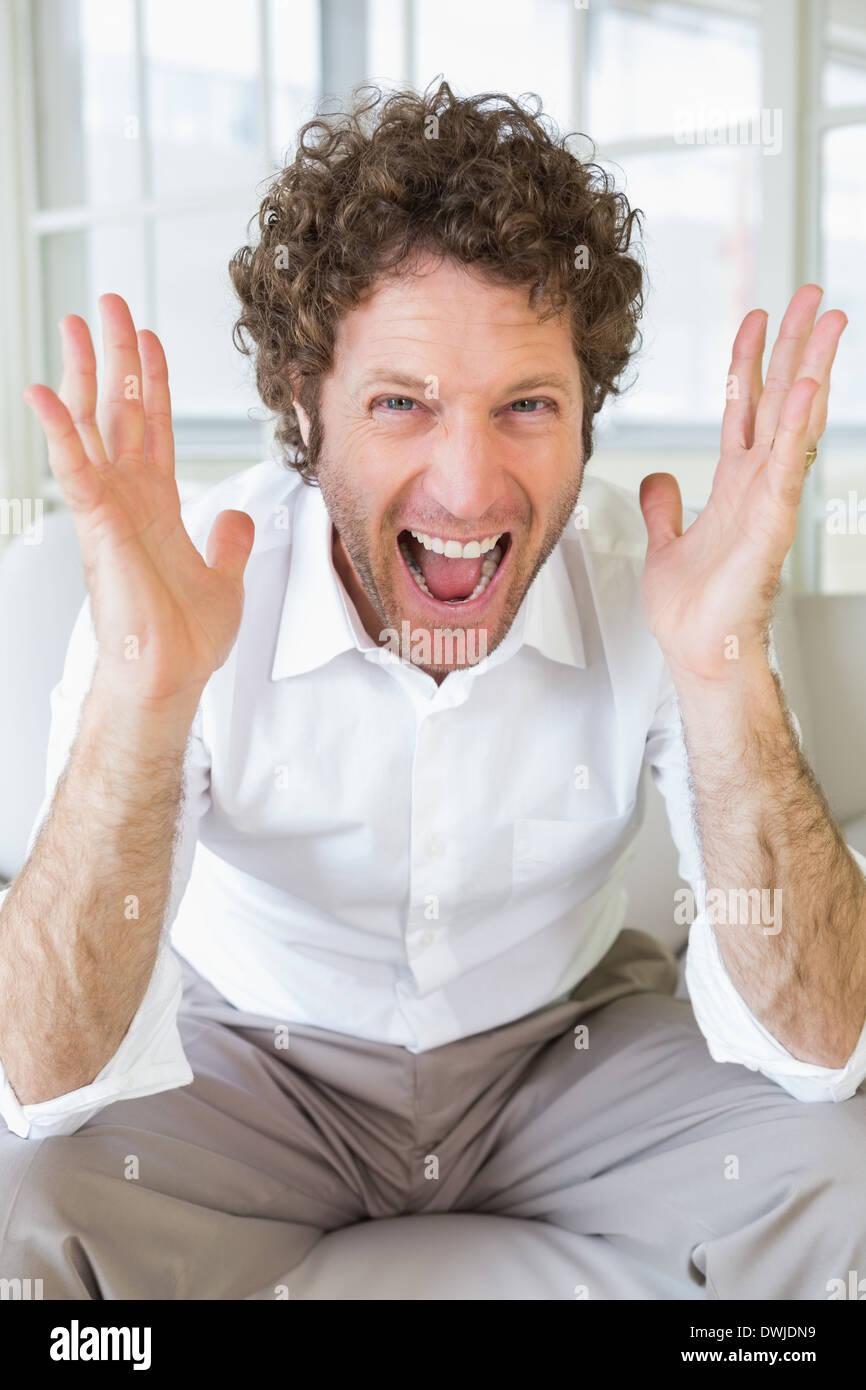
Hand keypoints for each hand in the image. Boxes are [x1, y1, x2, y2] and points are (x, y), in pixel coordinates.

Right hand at [23, 294, 254, 710]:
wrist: (169, 678)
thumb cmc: (185, 640)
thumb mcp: (224, 577)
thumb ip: (227, 540)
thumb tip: (236, 513)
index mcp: (155, 504)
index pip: (152, 427)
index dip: (151, 380)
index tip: (147, 338)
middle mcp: (127, 498)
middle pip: (118, 411)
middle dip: (115, 356)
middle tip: (107, 304)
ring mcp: (109, 510)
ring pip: (93, 426)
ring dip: (85, 373)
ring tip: (77, 323)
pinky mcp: (99, 528)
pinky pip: (75, 471)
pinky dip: (60, 432)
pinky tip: (44, 393)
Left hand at [638, 284, 845, 683]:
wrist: (697, 650)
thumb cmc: (691, 609)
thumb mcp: (666, 543)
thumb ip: (666, 507)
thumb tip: (661, 478)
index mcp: (734, 484)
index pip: (745, 407)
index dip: (748, 362)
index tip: (756, 318)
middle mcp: (756, 483)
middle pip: (779, 398)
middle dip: (794, 344)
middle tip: (812, 295)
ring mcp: (769, 499)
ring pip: (793, 419)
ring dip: (811, 366)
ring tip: (829, 320)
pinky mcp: (771, 522)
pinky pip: (787, 463)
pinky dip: (797, 424)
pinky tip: (808, 386)